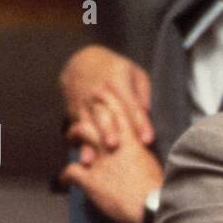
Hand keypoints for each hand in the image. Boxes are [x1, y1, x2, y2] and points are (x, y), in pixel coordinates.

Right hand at [59, 45, 152, 161]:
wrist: (81, 62)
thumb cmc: (117, 71)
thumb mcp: (134, 72)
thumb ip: (142, 92)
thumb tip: (146, 111)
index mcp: (116, 80)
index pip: (130, 104)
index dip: (139, 122)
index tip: (147, 140)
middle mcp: (97, 92)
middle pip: (104, 113)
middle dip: (108, 129)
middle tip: (114, 145)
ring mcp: (83, 103)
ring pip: (87, 124)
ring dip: (89, 142)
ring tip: (91, 160)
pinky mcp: (74, 112)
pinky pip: (76, 129)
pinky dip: (78, 144)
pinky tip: (83, 159)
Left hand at [59, 91, 164, 222]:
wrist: (151, 208)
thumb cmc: (158, 190)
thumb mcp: (153, 163)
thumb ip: (143, 150)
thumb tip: (142, 143)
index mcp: (132, 140)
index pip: (118, 111)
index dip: (107, 99)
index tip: (101, 92)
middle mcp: (114, 144)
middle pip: (96, 115)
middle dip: (87, 109)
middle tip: (81, 110)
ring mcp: (101, 160)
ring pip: (80, 133)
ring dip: (73, 134)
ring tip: (70, 139)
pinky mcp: (90, 180)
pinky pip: (71, 170)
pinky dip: (66, 175)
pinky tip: (65, 179)